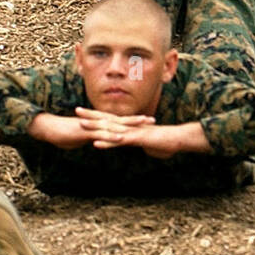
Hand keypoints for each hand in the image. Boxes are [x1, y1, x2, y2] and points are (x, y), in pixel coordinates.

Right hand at [27, 108, 144, 149]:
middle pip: (122, 121)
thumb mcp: (83, 138)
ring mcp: (93, 127)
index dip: (134, 122)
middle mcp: (99, 123)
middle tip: (153, 120)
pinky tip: (121, 137)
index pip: (120, 122)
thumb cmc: (64, 134)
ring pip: (115, 126)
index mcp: (100, 123)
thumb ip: (93, 138)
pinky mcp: (86, 132)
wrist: (49, 128)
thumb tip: (100, 142)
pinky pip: (101, 134)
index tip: (147, 121)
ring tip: (143, 125)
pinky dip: (111, 136)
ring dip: (129, 126)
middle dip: (138, 121)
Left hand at [88, 118, 211, 157]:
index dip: (97, 115)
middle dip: (91, 115)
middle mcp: (129, 127)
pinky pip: (119, 141)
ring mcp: (132, 132)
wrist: (178, 138)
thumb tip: (135, 143)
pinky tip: (96, 144)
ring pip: (110, 128)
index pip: (110, 119)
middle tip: (76, 110)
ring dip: (95, 127)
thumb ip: (139, 141)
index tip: (84, 111)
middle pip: (107, 119)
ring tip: (81, 124)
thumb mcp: (147, 142)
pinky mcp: (137, 140)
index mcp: (130, 126)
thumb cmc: (165, 141)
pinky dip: (107, 142)